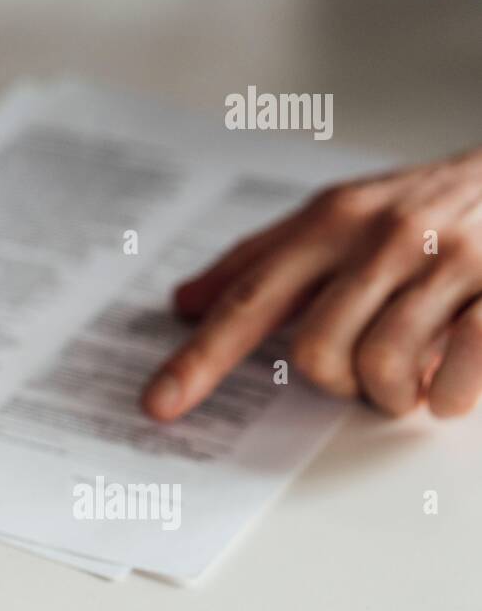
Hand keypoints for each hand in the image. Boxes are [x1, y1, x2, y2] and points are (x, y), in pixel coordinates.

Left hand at [142, 150, 481, 419]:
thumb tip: (182, 302)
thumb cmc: (421, 207)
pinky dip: (446, 396)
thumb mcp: (336, 215)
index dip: (200, 358)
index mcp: (329, 220)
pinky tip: (447, 391)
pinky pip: (460, 367)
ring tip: (408, 378)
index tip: (159, 404)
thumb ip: (260, 260)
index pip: (249, 298)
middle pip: (316, 349)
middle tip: (362, 372)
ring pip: (381, 363)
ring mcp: (447, 259)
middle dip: (336, 381)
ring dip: (389, 393)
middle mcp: (381, 235)